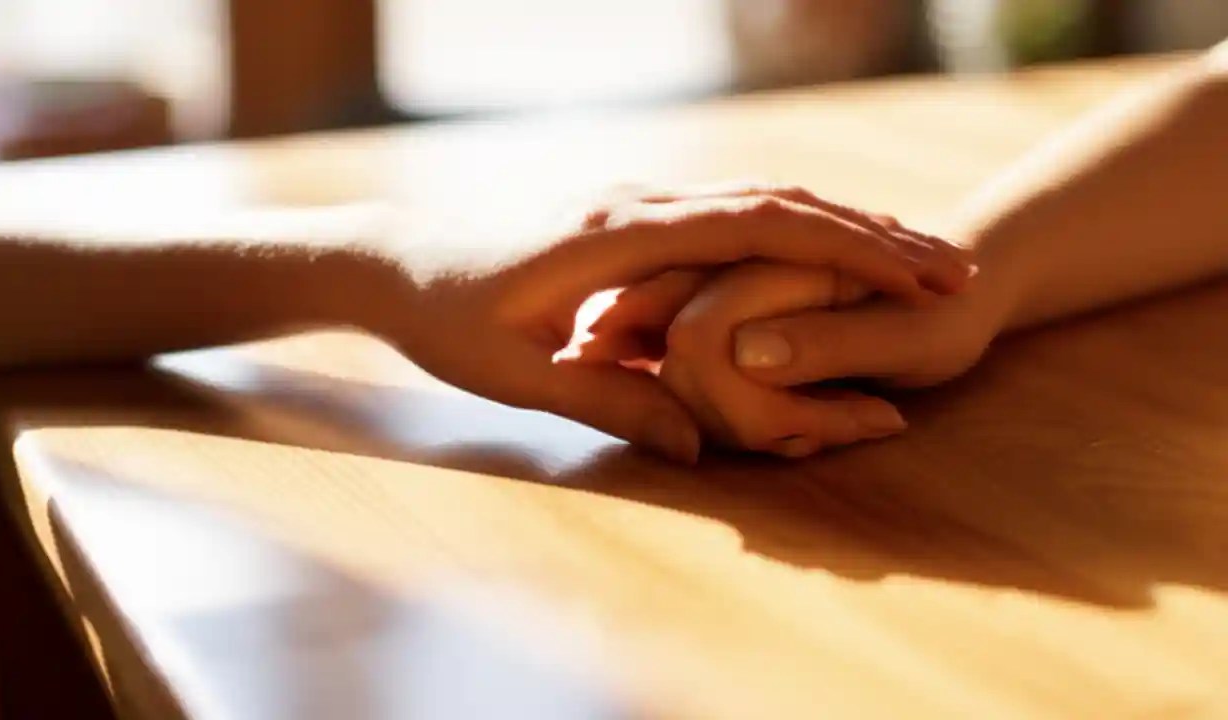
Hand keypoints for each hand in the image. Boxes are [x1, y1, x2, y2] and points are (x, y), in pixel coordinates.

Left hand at [380, 186, 973, 462]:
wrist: (402, 265)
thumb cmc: (449, 323)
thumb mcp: (514, 377)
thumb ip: (606, 402)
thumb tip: (698, 446)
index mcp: (619, 237)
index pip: (758, 227)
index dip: (846, 249)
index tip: (918, 273)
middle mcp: (640, 206)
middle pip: (781, 204)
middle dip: (873, 234)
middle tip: (953, 269)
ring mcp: (640, 205)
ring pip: (765, 202)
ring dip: (845, 227)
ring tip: (921, 261)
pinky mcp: (638, 219)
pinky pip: (735, 215)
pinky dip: (798, 231)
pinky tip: (837, 257)